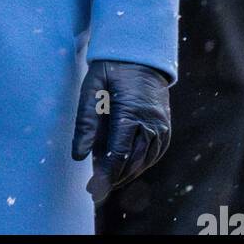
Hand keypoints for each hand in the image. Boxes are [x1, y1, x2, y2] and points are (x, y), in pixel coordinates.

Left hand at [71, 59, 170, 203]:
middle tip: (95, 191)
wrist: (140, 53)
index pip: (119, 153)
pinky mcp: (165, 125)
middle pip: (133, 162)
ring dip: (128, 174)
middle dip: (114, 178)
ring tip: (108, 182)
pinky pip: (155, 152)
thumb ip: (86, 121)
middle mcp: (151, 122)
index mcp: (131, 111)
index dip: (105, 174)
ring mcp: (161, 124)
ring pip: (146, 160)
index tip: (93, 189)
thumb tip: (78, 155)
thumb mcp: (91, 87)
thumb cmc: (110, 68)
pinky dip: (142, 164)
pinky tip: (128, 168)